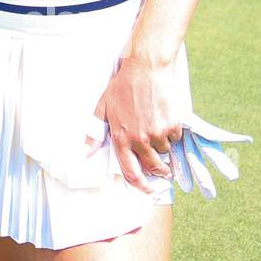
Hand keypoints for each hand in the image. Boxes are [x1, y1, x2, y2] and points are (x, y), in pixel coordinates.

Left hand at [93, 46, 184, 193]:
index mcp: (122, 138)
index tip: (148, 190)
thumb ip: (95, 133)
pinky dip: (172, 133)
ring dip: (163, 146)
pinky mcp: (173, 126)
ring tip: (156, 126)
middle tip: (162, 168)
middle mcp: (141, 140)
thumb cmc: (123, 86)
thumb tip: (84, 154)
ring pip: (165, 152)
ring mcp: (158, 134)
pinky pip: (175, 139)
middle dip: (159, 170)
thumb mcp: (103, 107)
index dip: (140, 186)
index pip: (131, 172)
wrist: (147, 69)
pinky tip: (164, 118)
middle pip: (153, 167)